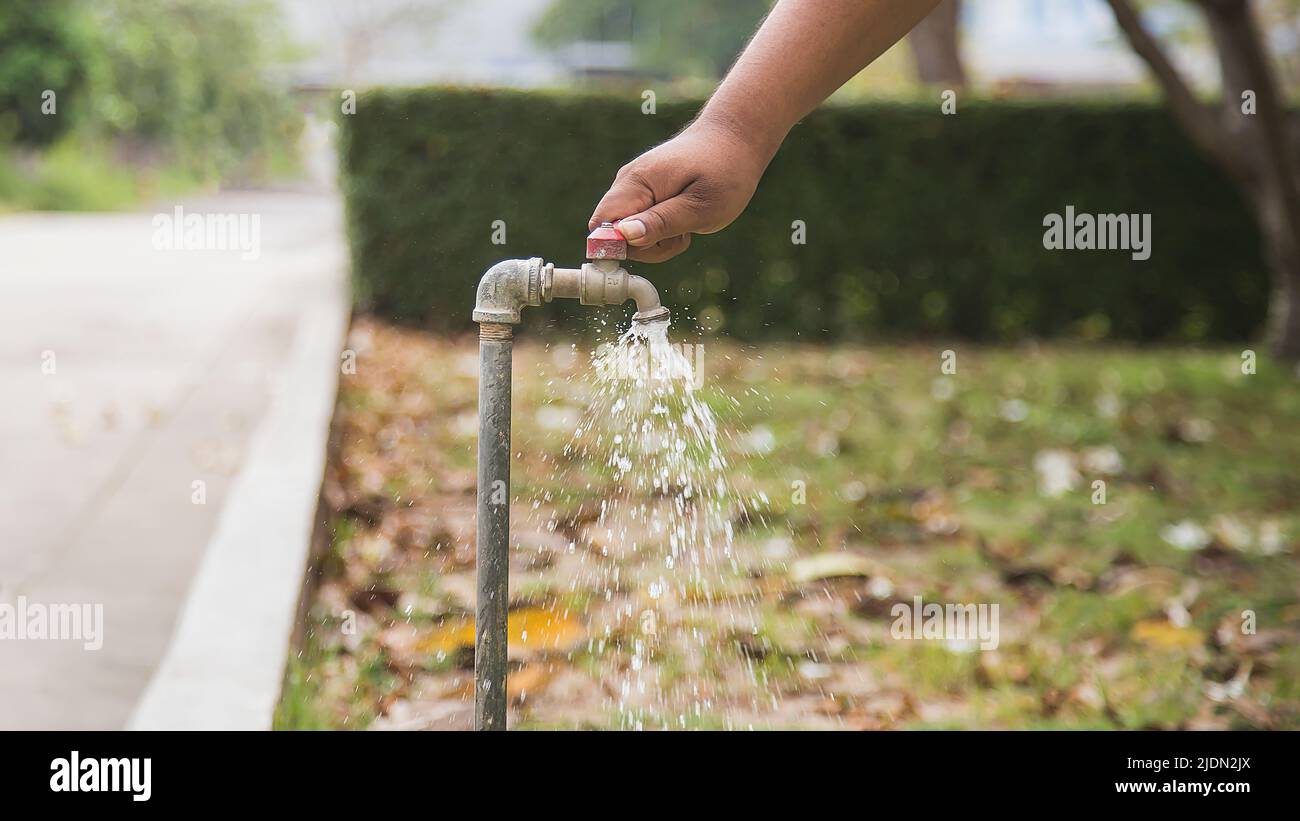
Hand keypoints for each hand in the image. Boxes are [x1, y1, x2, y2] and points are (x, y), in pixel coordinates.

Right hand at [589, 120, 770, 261]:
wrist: (734, 138)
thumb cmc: (724, 170)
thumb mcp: (700, 206)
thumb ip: (661, 222)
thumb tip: (622, 235)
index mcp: (636, 183)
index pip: (602, 226)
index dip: (617, 248)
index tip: (654, 246)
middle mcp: (627, 184)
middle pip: (615, 237)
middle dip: (647, 248)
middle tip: (682, 233)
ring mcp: (633, 189)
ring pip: (629, 236)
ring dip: (658, 242)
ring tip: (687, 222)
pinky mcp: (643, 196)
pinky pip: (641, 227)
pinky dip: (663, 233)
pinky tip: (684, 217)